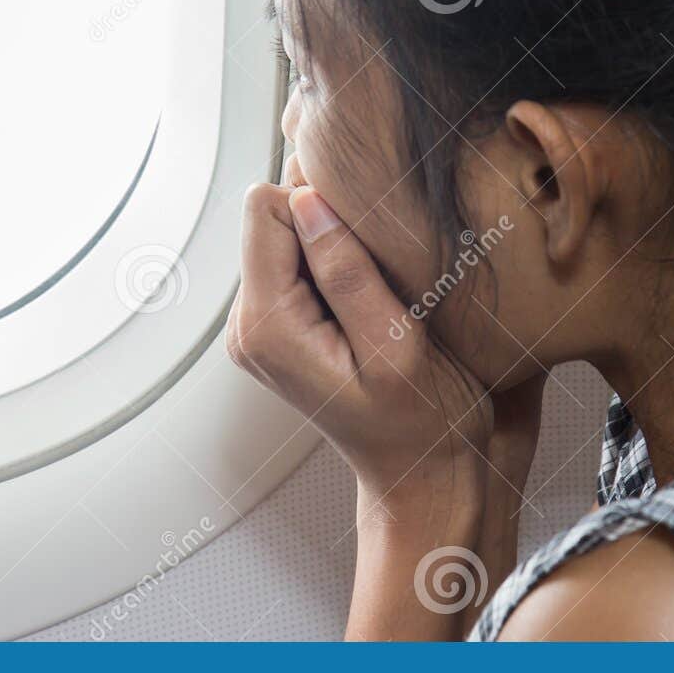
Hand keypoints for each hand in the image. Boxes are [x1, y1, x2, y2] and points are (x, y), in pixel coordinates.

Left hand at [227, 183, 493, 521]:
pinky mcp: (283, 326)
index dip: (323, 206)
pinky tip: (372, 300)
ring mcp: (262, 326)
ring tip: (380, 292)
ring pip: (287, 235)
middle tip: (381, 272)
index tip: (371, 243)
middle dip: (328, 225)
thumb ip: (346, 272)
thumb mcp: (395, 344)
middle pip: (272, 218)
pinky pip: (299, 261)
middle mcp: (248, 324)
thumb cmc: (423, 420)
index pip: (266, 209)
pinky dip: (337, 265)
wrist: (425, 473)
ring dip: (337, 246)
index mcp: (266, 325)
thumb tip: (307, 199)